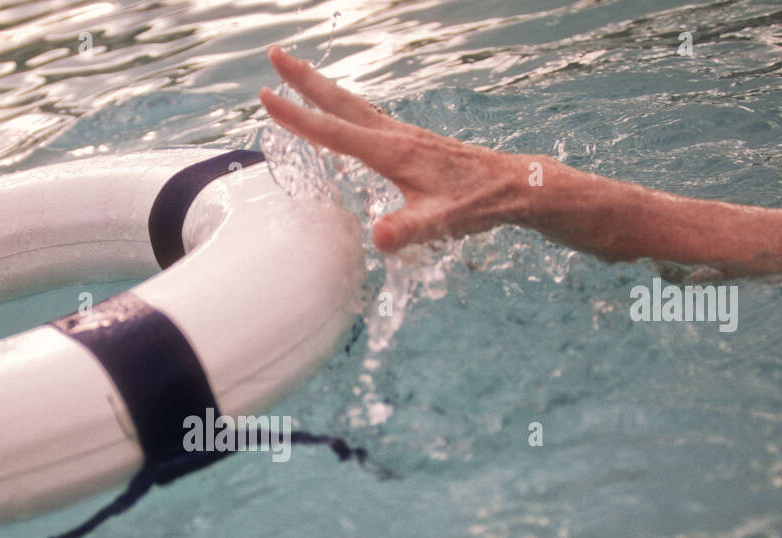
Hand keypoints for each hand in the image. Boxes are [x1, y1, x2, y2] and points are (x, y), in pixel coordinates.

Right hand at [259, 45, 531, 252]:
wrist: (514, 185)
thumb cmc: (476, 205)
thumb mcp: (439, 223)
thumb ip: (408, 229)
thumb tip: (379, 238)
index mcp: (392, 153)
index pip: (334, 132)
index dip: (298, 117)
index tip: (267, 97)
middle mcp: (395, 136)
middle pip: (340, 103)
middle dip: (305, 79)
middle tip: (274, 55)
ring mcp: (403, 136)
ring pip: (353, 106)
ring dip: (323, 88)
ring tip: (298, 73)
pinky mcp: (412, 141)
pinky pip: (367, 118)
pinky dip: (344, 107)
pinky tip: (341, 114)